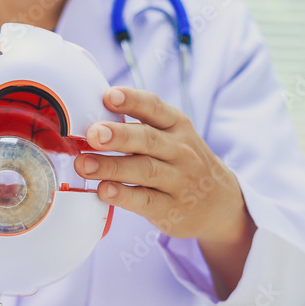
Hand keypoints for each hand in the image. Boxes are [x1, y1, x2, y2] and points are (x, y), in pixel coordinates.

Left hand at [75, 86, 255, 296]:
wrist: (220, 204)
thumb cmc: (180, 163)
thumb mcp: (171, 138)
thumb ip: (138, 128)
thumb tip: (90, 122)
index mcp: (176, 126)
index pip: (155, 108)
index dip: (132, 100)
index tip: (109, 96)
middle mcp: (180, 151)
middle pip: (148, 140)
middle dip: (119, 136)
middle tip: (92, 134)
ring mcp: (178, 181)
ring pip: (145, 170)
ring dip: (112, 167)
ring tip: (84, 164)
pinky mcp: (172, 209)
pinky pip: (147, 201)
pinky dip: (124, 196)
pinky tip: (103, 191)